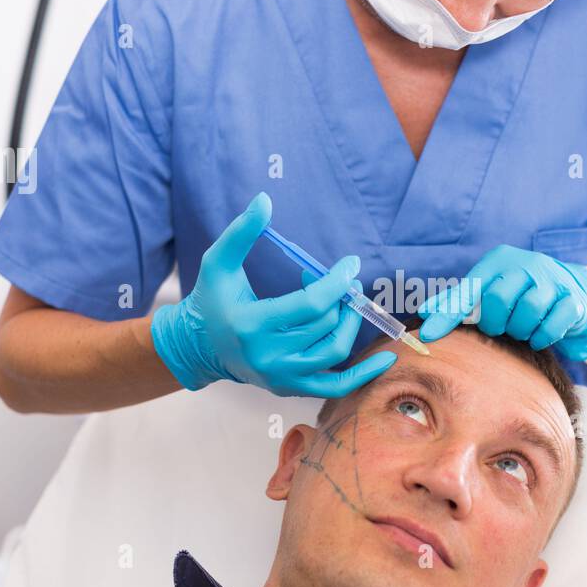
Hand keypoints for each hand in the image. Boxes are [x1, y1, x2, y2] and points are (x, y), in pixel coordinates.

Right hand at [151, 193, 396, 396]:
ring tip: (351, 302)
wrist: (200, 347)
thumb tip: (264, 199)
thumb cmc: (211, 299)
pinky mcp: (290, 387)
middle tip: (345, 281)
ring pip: (334, 350)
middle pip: (326, 324)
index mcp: (252, 324)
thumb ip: (241, 231)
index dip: (337, 282)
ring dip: (352, 323)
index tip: (351, 264)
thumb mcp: (217, 262)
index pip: (310, 304)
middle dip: (342, 298)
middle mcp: (268, 355)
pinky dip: (362, 375)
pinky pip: (335, 386)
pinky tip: (386, 359)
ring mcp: (281, 376)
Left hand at [417, 244, 586, 360]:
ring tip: (522, 328)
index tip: (428, 335)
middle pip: (498, 299)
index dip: (448, 314)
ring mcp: (553, 280)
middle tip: (501, 327)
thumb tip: (425, 312)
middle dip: (495, 323)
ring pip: (527, 312)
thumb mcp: (490, 289)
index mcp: (500, 260)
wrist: (573, 291)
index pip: (469, 289)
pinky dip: (541, 337)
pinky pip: (551, 326)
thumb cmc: (521, 292)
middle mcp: (526, 264)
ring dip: (521, 330)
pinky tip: (539, 335)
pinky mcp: (573, 299)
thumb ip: (459, 301)